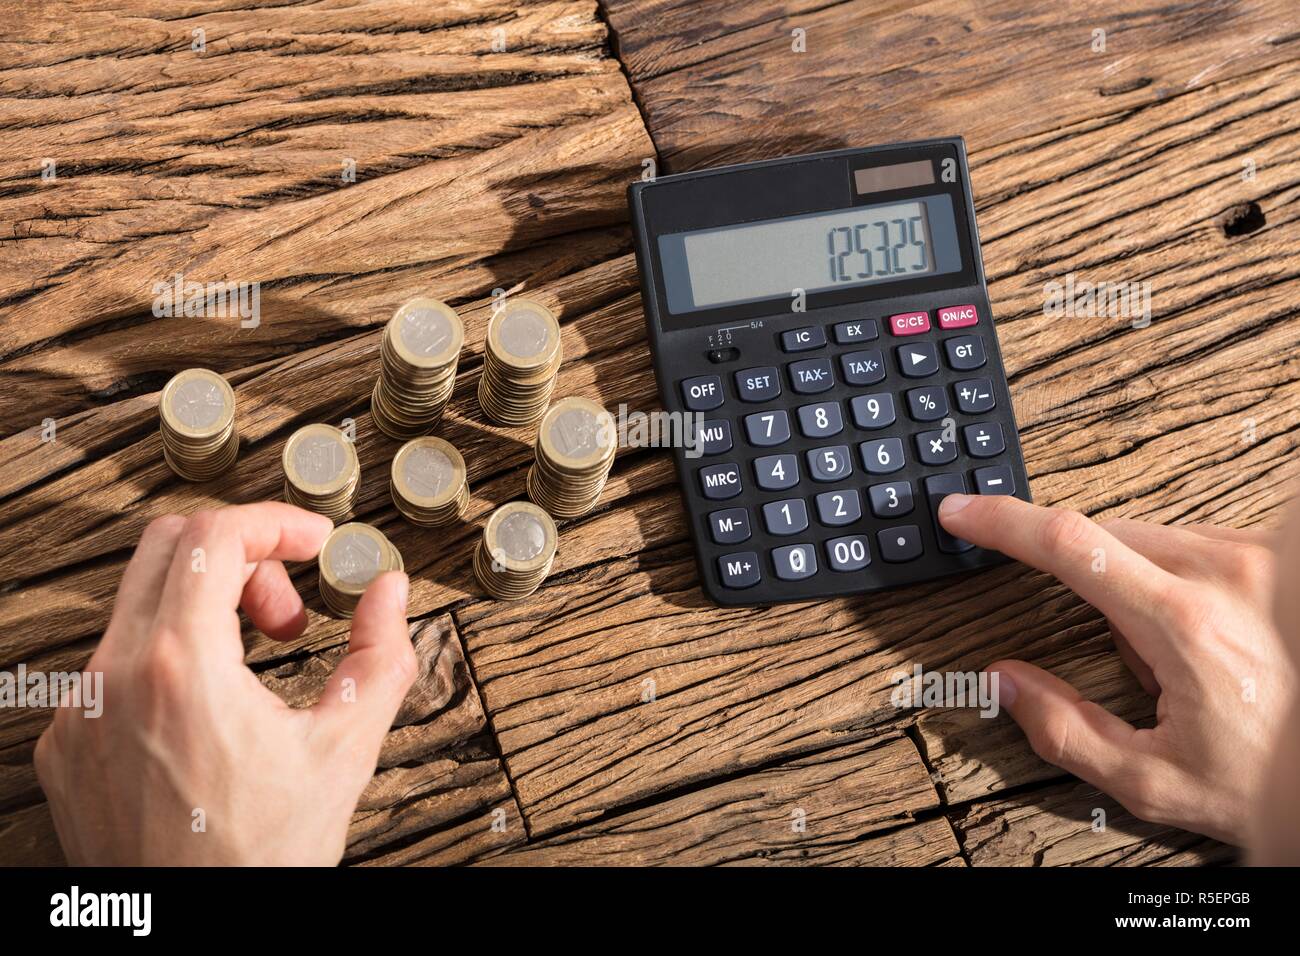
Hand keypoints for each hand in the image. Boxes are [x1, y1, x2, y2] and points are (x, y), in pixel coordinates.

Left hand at [33, 503, 416, 864]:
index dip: (275, 523)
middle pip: (167, 547)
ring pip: (138, 603)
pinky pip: (113, 660)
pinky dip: (170, 654)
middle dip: (242, 557)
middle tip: (287, 610)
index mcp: (179, 669)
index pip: (213, 536)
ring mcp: (79, 711)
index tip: (314, 541)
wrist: (193, 938)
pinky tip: (211, 710)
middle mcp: (111, 679)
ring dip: (206, 606)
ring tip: (256, 665)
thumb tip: (389, 591)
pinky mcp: (66, 743)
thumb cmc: (260, 859)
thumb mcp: (342, 752)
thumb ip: (379, 657)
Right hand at [938, 493, 1291, 844]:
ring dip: (1137, 585)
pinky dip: (1178, 580)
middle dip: (1087, 586)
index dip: (1002, 522)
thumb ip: (1066, 732)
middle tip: (1136, 665)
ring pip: (1149, 539)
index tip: (963, 512)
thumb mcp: (1155, 782)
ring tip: (1184, 660)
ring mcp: (1259, 559)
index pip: (1068, 545)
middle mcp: (1227, 574)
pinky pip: (1195, 543)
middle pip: (1103, 538)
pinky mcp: (1275, 558)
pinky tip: (1208, 636)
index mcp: (1185, 625)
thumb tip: (1006, 682)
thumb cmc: (1273, 780)